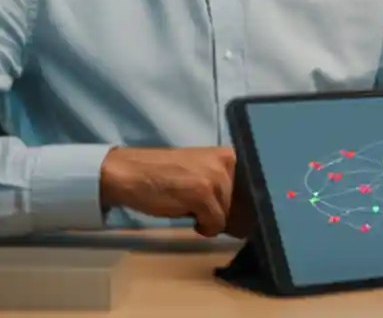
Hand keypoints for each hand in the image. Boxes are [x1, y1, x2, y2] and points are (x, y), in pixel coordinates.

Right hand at [99, 147, 235, 236]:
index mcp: (228, 155)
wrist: (130, 173)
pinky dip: (204, 228)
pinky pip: (215, 224)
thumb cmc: (163, 175)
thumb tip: (243, 214)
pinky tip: (189, 218)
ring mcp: (215, 178)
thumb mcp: (199, 172)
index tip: (231, 210)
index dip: (242, 204)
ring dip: (211, 220)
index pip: (251, 187)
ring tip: (190, 209)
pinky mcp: (203, 194)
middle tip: (199, 209)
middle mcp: (226, 163)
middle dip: (222, 212)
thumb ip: (221, 184)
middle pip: (240, 204)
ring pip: (227, 215)